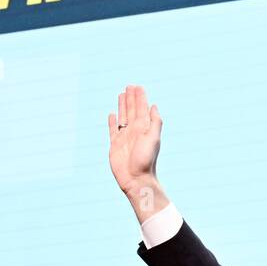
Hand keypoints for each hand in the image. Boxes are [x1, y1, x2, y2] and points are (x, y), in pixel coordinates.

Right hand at [108, 84, 162, 201]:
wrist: (136, 179)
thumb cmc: (146, 160)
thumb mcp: (154, 139)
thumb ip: (155, 122)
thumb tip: (154, 106)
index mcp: (144, 128)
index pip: (141, 108)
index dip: (140, 97)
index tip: (138, 87)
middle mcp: (134, 131)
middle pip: (132, 110)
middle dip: (131, 98)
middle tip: (129, 86)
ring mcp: (124, 137)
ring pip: (122, 117)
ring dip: (122, 106)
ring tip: (121, 95)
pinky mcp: (115, 144)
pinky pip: (113, 130)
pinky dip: (112, 122)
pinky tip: (112, 115)